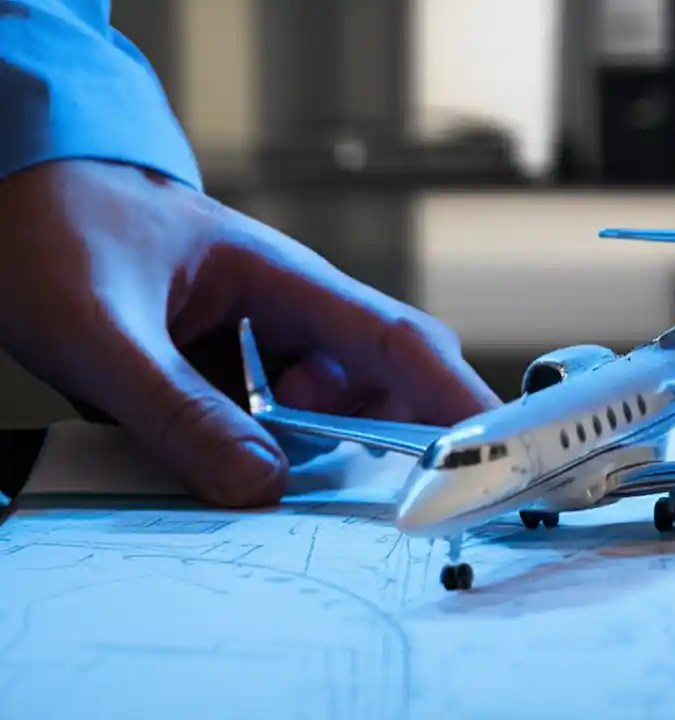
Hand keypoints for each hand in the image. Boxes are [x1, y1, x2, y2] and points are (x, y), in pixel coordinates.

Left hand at [0, 160, 498, 506]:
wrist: (10, 187)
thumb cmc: (56, 225)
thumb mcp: (101, 328)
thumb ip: (175, 411)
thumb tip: (261, 489)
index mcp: (284, 280)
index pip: (397, 341)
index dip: (453, 398)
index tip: (492, 454)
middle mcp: (285, 315)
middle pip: (375, 387)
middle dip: (370, 442)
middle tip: (334, 492)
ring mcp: (254, 345)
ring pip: (320, 415)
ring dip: (300, 454)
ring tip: (237, 465)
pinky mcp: (219, 374)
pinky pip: (263, 426)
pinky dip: (254, 456)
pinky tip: (207, 463)